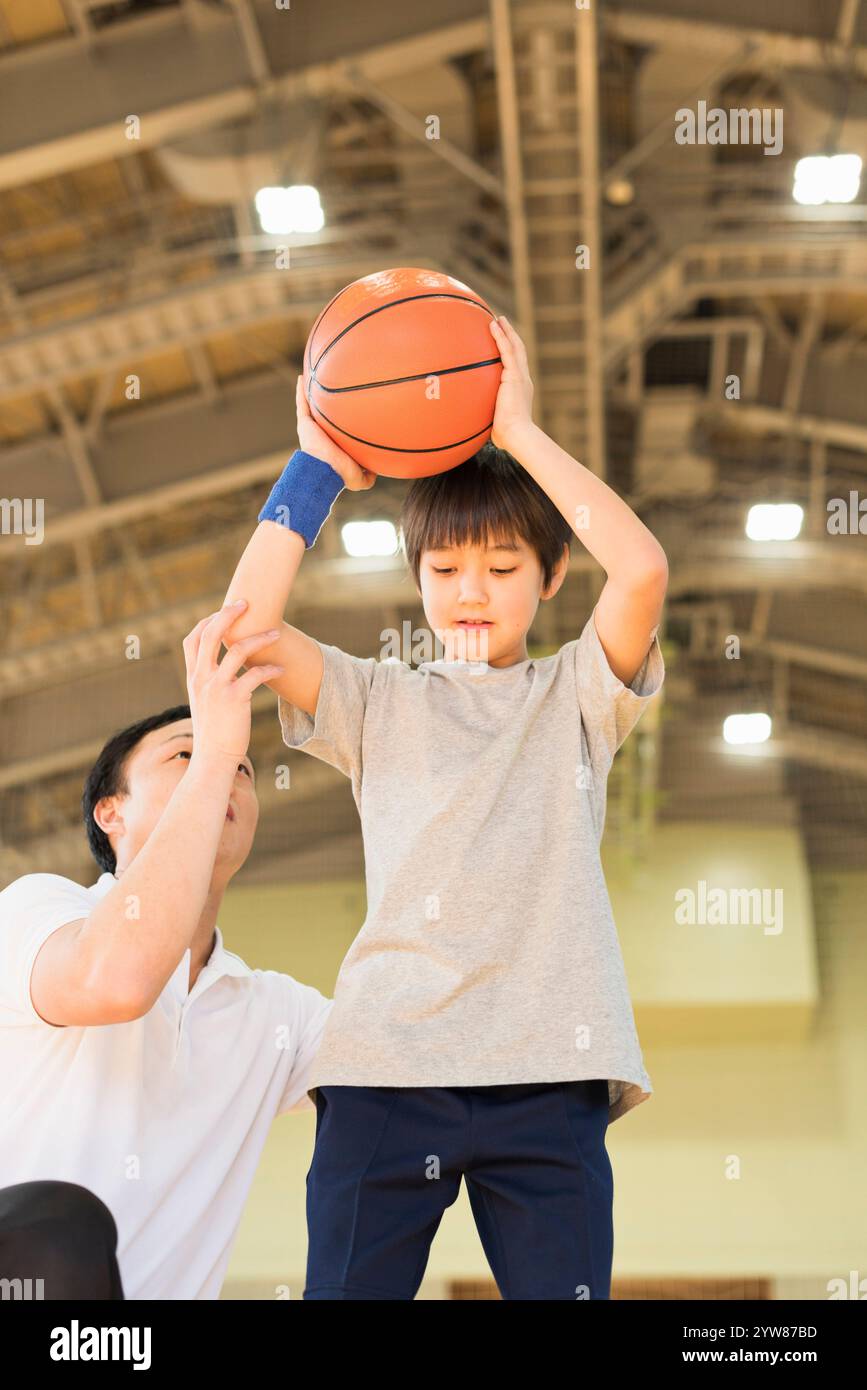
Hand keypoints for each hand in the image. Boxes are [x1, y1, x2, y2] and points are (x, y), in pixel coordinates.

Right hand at [182, 602, 283, 762]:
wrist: (213, 759)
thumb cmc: (214, 731)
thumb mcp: (204, 703)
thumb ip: (208, 684)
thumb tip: (223, 670)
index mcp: (193, 677)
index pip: (193, 639)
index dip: (207, 621)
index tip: (223, 612)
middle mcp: (201, 678)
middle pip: (211, 634)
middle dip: (228, 614)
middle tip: (246, 603)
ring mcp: (217, 687)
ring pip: (237, 650)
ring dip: (259, 637)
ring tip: (276, 632)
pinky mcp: (234, 699)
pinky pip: (255, 675)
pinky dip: (271, 669)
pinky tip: (282, 670)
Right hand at [296, 376, 375, 490]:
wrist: (324, 470)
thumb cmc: (342, 474)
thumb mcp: (359, 479)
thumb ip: (368, 476)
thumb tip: (375, 470)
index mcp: (334, 447)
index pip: (339, 431)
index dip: (343, 423)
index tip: (353, 412)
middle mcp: (323, 436)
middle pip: (325, 416)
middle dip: (328, 405)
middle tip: (336, 391)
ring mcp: (312, 429)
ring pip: (312, 407)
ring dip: (312, 394)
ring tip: (317, 377)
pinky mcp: (304, 424)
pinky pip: (302, 403)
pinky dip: (300, 391)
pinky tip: (302, 377)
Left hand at [488, 315, 534, 448]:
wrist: (517, 434)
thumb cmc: (506, 436)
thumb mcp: (494, 423)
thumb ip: (485, 416)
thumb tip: (469, 422)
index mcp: (519, 389)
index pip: (515, 366)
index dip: (510, 353)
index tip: (503, 343)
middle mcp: (522, 379)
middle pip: (518, 352)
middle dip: (510, 336)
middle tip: (502, 323)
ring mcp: (520, 376)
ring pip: (515, 347)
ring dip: (506, 331)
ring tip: (498, 319)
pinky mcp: (515, 375)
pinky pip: (508, 351)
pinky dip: (501, 337)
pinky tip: (494, 325)